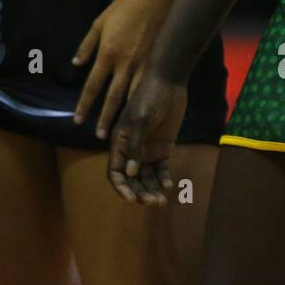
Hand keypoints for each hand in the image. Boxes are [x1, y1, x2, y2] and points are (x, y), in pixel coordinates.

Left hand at [72, 0, 170, 139]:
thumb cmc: (124, 9)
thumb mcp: (99, 23)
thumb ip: (87, 45)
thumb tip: (76, 64)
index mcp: (107, 54)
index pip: (92, 86)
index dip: (85, 104)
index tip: (78, 120)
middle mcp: (123, 64)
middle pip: (112, 98)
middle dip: (105, 118)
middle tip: (99, 136)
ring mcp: (141, 65)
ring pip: (131, 97)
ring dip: (124, 116)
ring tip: (120, 133)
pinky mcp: (155, 64)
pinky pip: (146, 88)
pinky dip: (141, 103)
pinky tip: (140, 113)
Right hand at [107, 68, 187, 205]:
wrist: (169, 82)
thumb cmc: (150, 97)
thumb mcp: (141, 120)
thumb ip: (136, 146)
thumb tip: (131, 173)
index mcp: (120, 143)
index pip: (115, 172)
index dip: (121, 187)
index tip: (132, 199)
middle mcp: (131, 150)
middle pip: (132, 179)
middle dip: (139, 193)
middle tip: (153, 201)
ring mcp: (147, 150)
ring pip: (147, 178)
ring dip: (152, 190)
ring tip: (161, 200)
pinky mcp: (163, 148)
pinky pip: (161, 170)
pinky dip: (163, 179)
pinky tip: (169, 185)